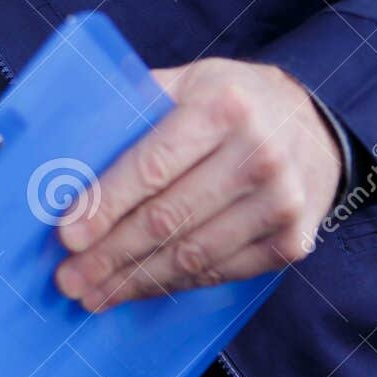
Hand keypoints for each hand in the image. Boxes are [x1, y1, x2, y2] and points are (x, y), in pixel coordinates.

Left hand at [55, 59, 342, 310]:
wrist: (312, 124)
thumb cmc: (229, 102)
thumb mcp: (185, 83)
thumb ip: (133, 109)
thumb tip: (64, 152)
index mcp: (223, 108)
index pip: (153, 167)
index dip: (106, 206)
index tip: (68, 236)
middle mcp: (259, 155)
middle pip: (168, 219)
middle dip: (109, 254)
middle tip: (68, 277)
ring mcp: (281, 202)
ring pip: (192, 254)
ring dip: (135, 280)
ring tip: (93, 293)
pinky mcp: (292, 240)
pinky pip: (219, 271)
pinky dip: (172, 284)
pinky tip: (137, 289)